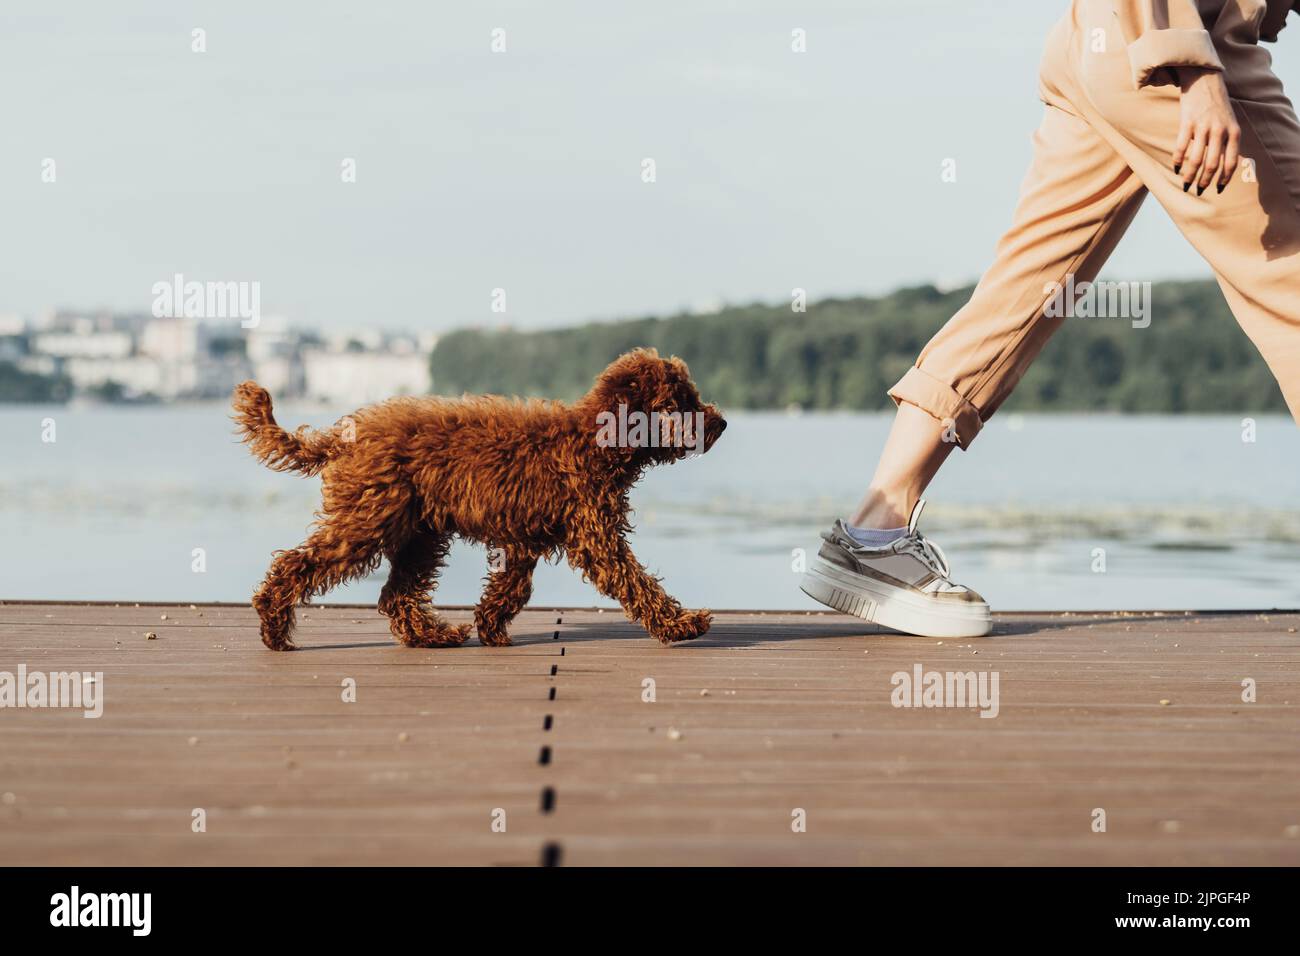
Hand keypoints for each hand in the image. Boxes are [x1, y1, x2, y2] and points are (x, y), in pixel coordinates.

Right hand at [1173, 68, 1240, 194]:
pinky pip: (1181, 147)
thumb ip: (1227, 140)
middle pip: (1212, 164)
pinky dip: (1177, 160)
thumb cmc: (1217, 104)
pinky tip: (1175, 167)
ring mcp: (1203, 127)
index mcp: (1233, 132)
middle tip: (1198, 189)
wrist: (1205, 80)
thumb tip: (1221, 164)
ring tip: (1185, 182)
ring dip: (1189, 174)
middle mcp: (1220, 131)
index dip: (1224, 178)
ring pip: (1196, 159)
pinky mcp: (1188, 122)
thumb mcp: (1230, 121)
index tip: (1217, 188)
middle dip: (1205, 180)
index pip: (1231, 161)